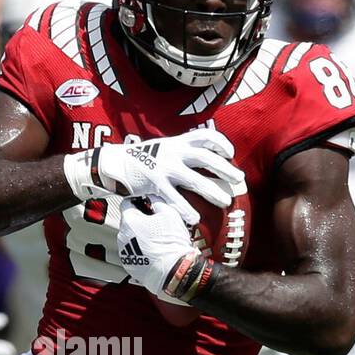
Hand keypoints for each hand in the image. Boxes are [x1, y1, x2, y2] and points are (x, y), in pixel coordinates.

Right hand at [64, 128, 241, 225]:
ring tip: (225, 200)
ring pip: (195, 180)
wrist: (115, 163)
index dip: (221, 143)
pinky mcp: (155, 184)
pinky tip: (195, 218)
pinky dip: (185, 209)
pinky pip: (174, 199)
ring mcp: (164, 168)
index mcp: (177, 142)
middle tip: (239, 180)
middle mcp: (173, 152)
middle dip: (225, 169)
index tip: (231, 153)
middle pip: (206, 158)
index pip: (205, 136)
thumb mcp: (164, 147)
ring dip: (213, 191)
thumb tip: (207, 155)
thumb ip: (183, 149)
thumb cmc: (144, 158)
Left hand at [117, 197, 201, 298]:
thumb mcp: (169, 213)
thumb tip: (153, 199)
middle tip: (156, 223)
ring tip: (157, 239)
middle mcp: (122, 237)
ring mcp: (125, 252)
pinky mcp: (129, 264)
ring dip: (140, 236)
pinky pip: (133, 252)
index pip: (126, 203)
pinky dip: (141, 250)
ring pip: (130, 238)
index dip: (138, 201)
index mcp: (129, 221)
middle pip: (128, 222)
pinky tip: (154, 251)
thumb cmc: (171, 244)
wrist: (173, 271)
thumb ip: (157, 201)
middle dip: (140, 220)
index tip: (147, 204)